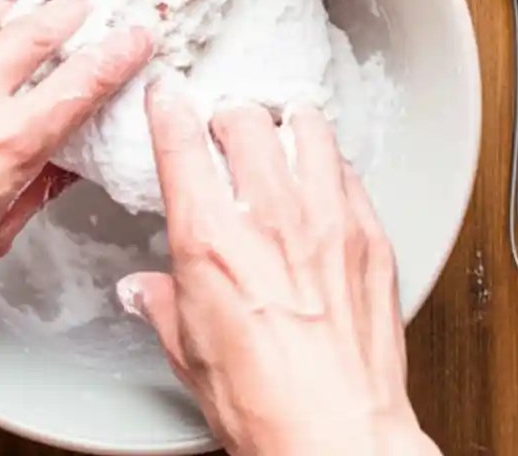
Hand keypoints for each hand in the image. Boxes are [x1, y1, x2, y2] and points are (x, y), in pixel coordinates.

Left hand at [0, 0, 151, 341]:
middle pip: (28, 36)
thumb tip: (54, 175)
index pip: (78, 84)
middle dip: (64, 14)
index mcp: (4, 142)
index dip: (116, 56)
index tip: (136, 37)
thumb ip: (27, 196)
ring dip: (6, 14)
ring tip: (20, 4)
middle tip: (83, 3)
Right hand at [118, 81, 439, 455]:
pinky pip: (350, 172)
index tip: (167, 96)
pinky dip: (331, 167)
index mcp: (211, 241)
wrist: (337, 434)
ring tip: (281, 132)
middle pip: (246, 118)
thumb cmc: (264, 405)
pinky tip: (324, 181)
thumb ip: (165, 306)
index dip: (169, 107)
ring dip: (287, 124)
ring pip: (309, 128)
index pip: (180, 142)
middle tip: (226, 125)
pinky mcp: (371, 236)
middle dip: (229, 114)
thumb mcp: (190, 355)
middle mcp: (269, 218)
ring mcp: (327, 221)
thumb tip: (146, 291)